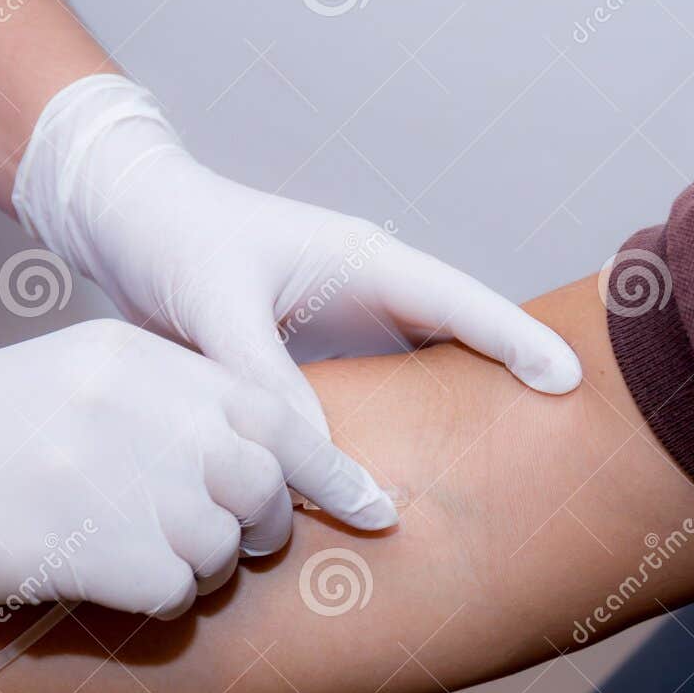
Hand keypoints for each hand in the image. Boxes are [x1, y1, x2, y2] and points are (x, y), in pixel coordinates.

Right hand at [0, 319, 395, 617]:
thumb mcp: (81, 379)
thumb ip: (173, 404)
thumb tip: (268, 464)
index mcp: (142, 356)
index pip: (275, 411)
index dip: (334, 473)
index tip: (379, 513)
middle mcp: (139, 404)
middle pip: (263, 482)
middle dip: (259, 526)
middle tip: (226, 541)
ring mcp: (111, 470)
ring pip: (221, 545)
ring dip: (194, 568)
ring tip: (128, 551)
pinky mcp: (80, 540)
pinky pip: (174, 591)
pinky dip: (154, 599)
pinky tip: (99, 576)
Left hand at [11, 75, 582, 434]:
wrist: (123, 220)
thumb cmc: (171, 237)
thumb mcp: (218, 308)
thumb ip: (268, 383)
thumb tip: (321, 465)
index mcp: (364, 261)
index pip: (463, 304)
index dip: (518, 341)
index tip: (570, 381)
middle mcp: (369, 291)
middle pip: (463, 341)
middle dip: (512, 379)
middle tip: (569, 434)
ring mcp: (347, 323)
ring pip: (424, 374)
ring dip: (459, 411)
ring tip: (508, 464)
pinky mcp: (317, 352)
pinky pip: (377, 396)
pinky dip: (400, 429)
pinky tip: (407, 472)